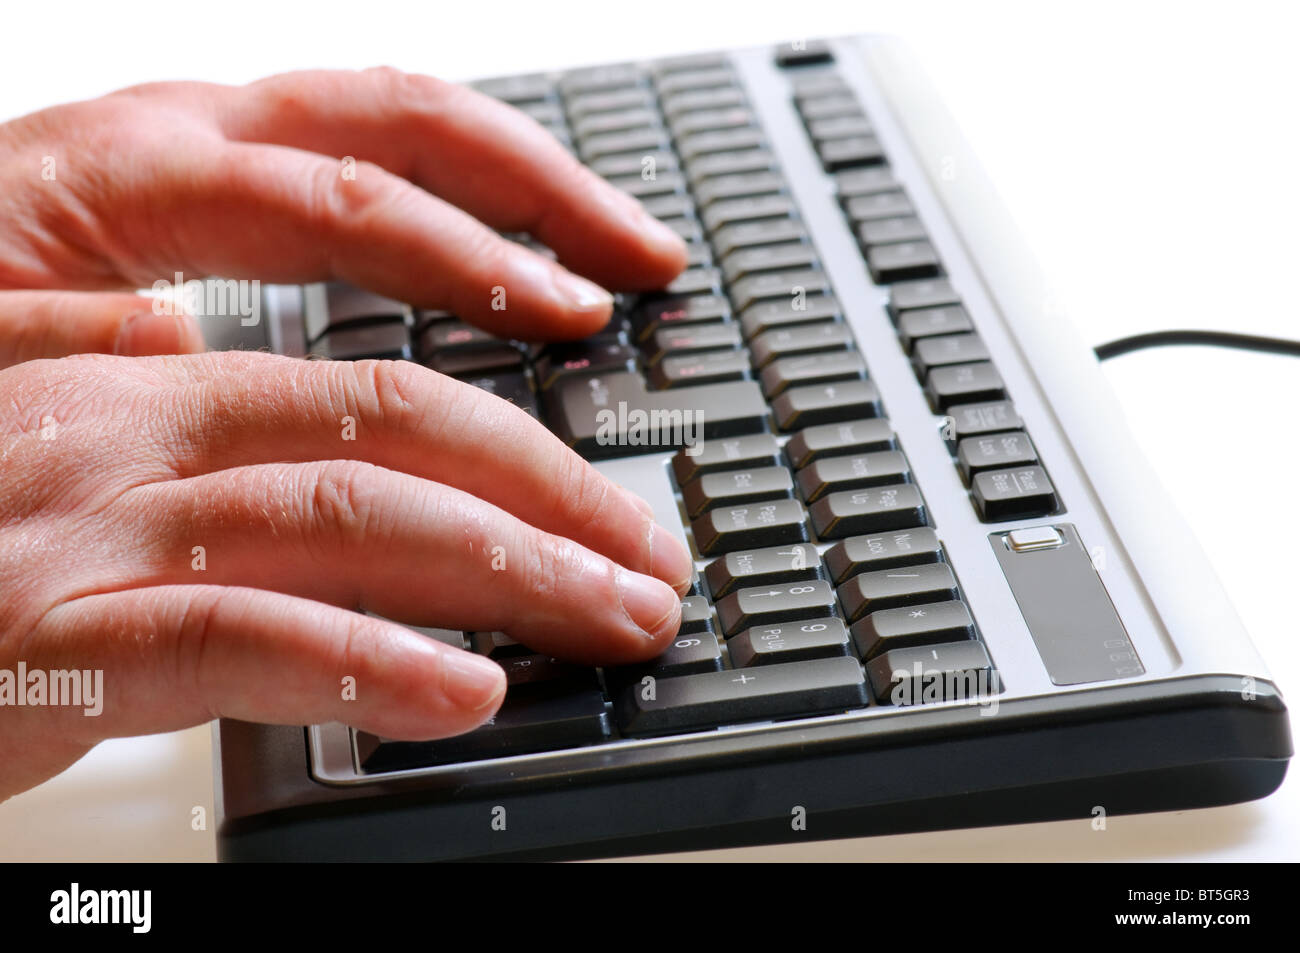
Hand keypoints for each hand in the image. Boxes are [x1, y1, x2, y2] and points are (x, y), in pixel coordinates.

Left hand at [0, 67, 686, 365]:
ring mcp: (207, 146)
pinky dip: (451, 204)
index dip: (474, 257)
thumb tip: (173, 341)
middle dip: (544, 187)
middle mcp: (187, 135)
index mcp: (132, 174)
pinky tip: (499, 258)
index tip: (573, 315)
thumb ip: (54, 349)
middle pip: (406, 123)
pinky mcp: (210, 176)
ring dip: (521, 182)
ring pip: (398, 125)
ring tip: (613, 250)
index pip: (346, 201)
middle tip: (644, 258)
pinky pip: (361, 164)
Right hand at [0, 351, 693, 799]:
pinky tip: (465, 694)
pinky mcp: (39, 638)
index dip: (524, 434)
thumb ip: (124, 378)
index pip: (382, 378)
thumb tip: (184, 324)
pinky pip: (237, 637)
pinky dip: (365, 663)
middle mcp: (124, 419)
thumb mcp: (44, 443)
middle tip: (654, 567)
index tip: (618, 493)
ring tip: (616, 622)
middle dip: (556, 499)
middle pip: (397, 430)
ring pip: (346, 516)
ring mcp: (83, 523)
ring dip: (510, 573)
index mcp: (142, 368)